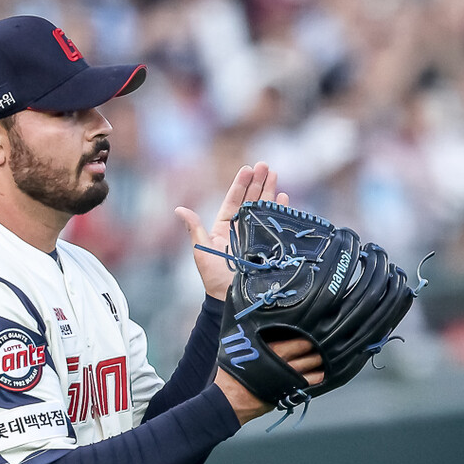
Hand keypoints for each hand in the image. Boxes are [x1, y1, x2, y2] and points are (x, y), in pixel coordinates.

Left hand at [175, 162, 287, 300]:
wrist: (231, 299)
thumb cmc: (214, 277)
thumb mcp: (202, 250)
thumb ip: (195, 228)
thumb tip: (179, 209)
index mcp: (224, 227)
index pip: (233, 201)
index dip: (240, 185)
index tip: (247, 168)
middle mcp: (241, 229)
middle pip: (251, 200)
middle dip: (258, 182)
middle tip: (265, 165)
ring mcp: (256, 236)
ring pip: (264, 209)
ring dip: (270, 191)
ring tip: (275, 174)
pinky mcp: (269, 245)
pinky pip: (276, 225)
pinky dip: (280, 211)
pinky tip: (284, 199)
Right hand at [215, 338, 323, 425]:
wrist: (231, 399)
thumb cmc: (232, 373)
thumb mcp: (237, 347)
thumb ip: (248, 334)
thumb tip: (251, 321)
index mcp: (272, 349)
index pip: (299, 339)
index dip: (308, 334)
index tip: (314, 330)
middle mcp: (283, 363)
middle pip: (308, 352)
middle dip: (317, 348)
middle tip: (324, 342)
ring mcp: (288, 378)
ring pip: (311, 367)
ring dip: (320, 362)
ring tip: (325, 357)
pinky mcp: (289, 392)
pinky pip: (309, 383)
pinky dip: (317, 378)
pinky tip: (321, 374)